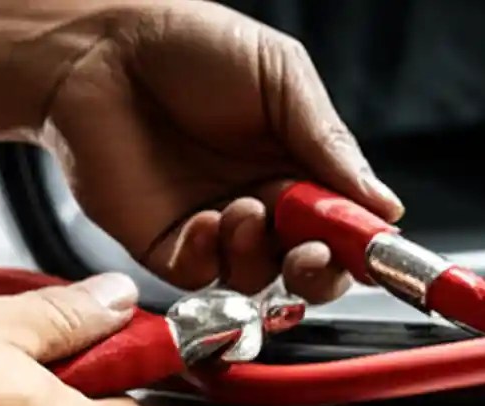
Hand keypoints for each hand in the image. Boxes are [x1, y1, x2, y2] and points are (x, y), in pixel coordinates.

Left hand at [40, 1, 404, 302]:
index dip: (362, 244)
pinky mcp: (166, 243)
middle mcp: (263, 202)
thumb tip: (384, 205)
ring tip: (243, 209)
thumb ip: (329, 143)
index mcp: (299, 163)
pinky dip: (209, 257)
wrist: (100, 47)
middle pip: (310, 267)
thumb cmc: (190, 44)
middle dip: (321, 272)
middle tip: (313, 254)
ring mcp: (215, 227)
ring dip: (260, 256)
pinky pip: (200, 277)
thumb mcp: (280, 77)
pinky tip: (204, 220)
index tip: (371, 248)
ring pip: (258, 280)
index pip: (346, 223)